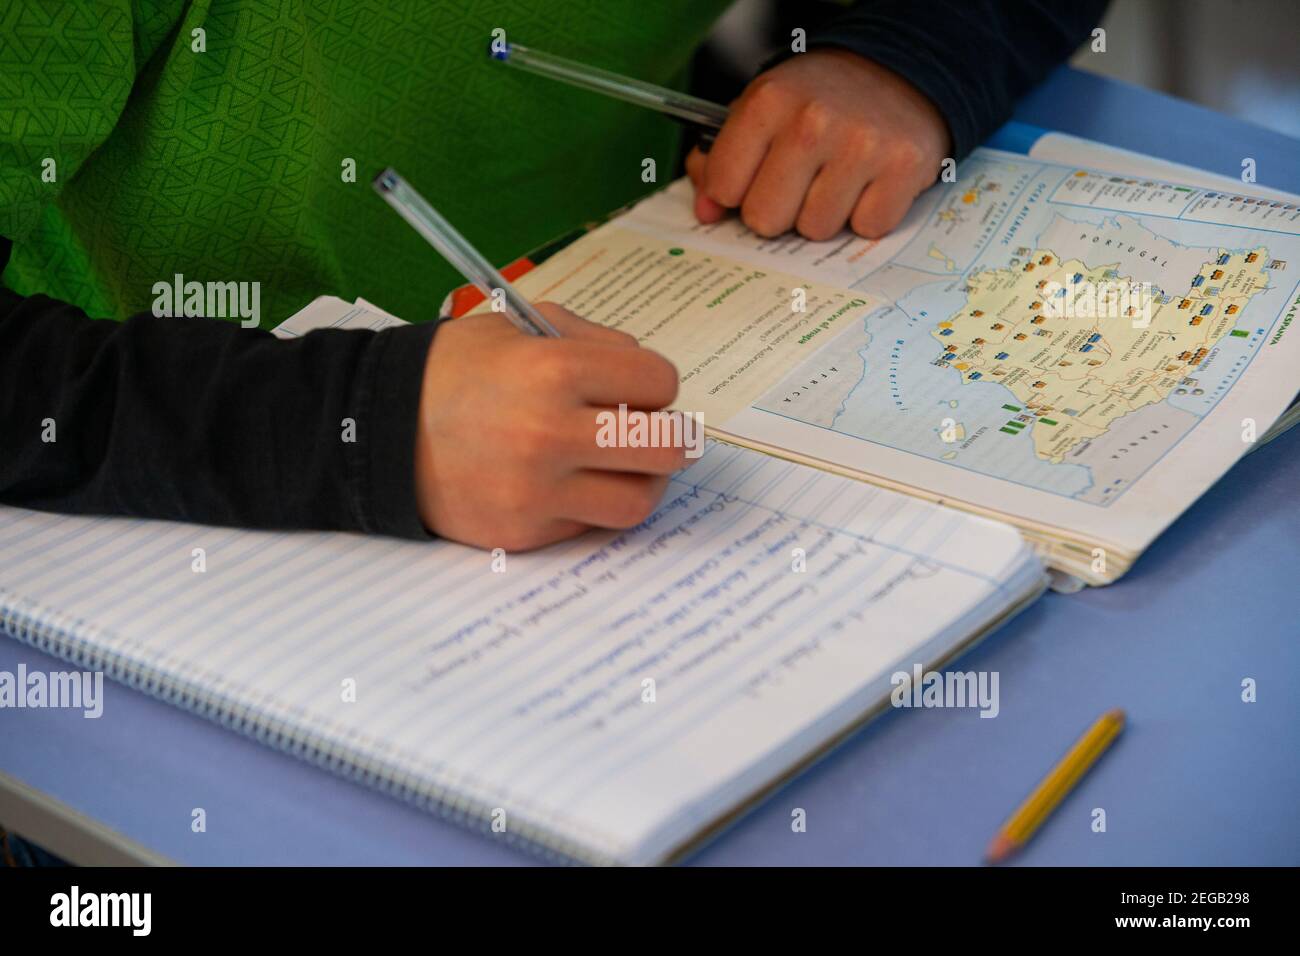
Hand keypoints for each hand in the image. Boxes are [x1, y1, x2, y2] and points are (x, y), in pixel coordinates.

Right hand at [413, 303, 685, 550]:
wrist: (378, 429)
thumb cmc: (455, 371)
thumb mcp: (520, 326)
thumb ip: (593, 342)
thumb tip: (650, 379)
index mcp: (555, 369)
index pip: (659, 383)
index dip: (656, 383)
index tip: (641, 387)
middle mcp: (551, 433)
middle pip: (667, 449)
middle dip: (672, 438)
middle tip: (659, 434)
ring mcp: (538, 490)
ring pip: (639, 500)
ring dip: (641, 481)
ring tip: (621, 465)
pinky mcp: (525, 531)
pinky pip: (590, 525)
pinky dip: (591, 505)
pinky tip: (567, 482)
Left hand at [686, 48, 950, 240]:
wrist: (899, 71)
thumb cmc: (819, 100)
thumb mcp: (762, 110)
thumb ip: (721, 161)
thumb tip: (707, 212)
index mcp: (769, 102)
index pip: (725, 186)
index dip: (734, 193)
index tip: (751, 180)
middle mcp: (813, 121)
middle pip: (766, 219)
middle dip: (778, 211)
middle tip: (797, 185)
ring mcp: (862, 146)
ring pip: (816, 230)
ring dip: (823, 215)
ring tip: (836, 179)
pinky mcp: (905, 168)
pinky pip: (867, 228)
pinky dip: (866, 215)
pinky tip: (868, 184)